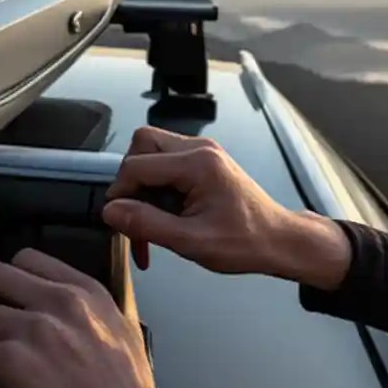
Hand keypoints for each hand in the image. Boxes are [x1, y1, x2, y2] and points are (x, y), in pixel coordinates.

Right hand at [103, 127, 351, 289]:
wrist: (277, 240)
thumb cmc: (244, 242)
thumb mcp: (190, 241)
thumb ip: (147, 224)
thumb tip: (110, 211)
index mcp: (198, 164)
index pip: (136, 165)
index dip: (120, 194)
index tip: (120, 221)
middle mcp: (200, 149)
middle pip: (142, 145)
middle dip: (130, 181)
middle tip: (134, 214)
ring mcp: (203, 152)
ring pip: (151, 151)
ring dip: (143, 184)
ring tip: (151, 217)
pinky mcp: (204, 161)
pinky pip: (167, 162)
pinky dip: (157, 186)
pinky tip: (165, 214)